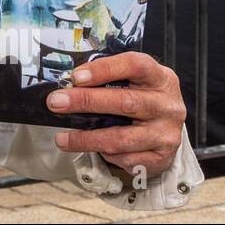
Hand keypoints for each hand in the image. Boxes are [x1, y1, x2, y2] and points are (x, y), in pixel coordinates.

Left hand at [45, 51, 185, 177]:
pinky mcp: (162, 157)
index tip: (76, 77)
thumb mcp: (132, 81)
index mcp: (160, 78)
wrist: (166, 129)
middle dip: (86, 102)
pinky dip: (106, 154)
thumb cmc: (142, 98)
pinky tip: (93, 148)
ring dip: (87, 138)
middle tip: (57, 103)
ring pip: (122, 138)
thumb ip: (107, 79)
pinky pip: (127, 159)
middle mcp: (167, 105)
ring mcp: (166, 132)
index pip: (135, 65)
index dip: (104, 69)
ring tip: (62, 138)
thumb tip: (68, 85)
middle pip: (126, 102)